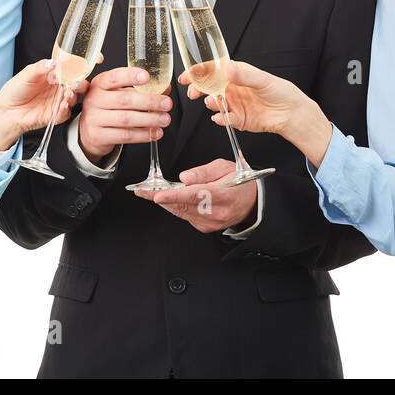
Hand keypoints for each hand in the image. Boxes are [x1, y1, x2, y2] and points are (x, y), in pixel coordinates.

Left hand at [0, 57, 90, 151]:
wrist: (6, 111)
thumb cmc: (15, 90)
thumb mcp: (27, 74)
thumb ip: (41, 68)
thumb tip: (54, 63)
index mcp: (56, 73)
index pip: (75, 66)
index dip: (87, 62)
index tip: (96, 59)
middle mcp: (60, 86)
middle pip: (80, 82)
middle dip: (82, 82)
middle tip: (76, 83)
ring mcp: (59, 100)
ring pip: (76, 97)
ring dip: (74, 95)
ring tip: (67, 94)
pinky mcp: (56, 115)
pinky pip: (66, 112)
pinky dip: (66, 109)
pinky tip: (61, 106)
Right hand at [75, 65, 172, 165]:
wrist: (89, 130)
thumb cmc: (108, 107)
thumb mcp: (119, 93)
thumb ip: (140, 89)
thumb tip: (165, 88)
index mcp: (100, 84)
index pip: (114, 77)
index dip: (130, 76)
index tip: (147, 77)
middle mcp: (94, 99)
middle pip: (124, 99)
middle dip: (149, 101)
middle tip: (166, 103)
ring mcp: (94, 118)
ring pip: (126, 119)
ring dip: (149, 119)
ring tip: (164, 119)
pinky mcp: (98, 136)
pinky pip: (125, 136)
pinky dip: (143, 135)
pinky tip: (154, 132)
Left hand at [135, 158, 257, 232]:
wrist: (253, 203)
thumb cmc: (240, 182)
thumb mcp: (225, 167)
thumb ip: (204, 172)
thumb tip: (185, 177)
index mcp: (222, 194)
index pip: (194, 195)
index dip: (174, 195)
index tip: (157, 195)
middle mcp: (216, 212)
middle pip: (183, 205)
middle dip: (160, 196)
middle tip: (141, 190)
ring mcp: (210, 223)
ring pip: (181, 211)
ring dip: (165, 201)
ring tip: (149, 191)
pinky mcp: (205, 228)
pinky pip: (185, 215)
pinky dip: (176, 206)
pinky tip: (172, 198)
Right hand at [180, 59, 301, 133]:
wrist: (292, 114)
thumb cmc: (281, 92)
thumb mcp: (262, 80)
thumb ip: (244, 75)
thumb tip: (229, 67)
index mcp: (237, 74)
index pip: (213, 71)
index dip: (198, 73)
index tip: (187, 77)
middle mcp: (233, 89)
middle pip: (209, 88)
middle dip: (198, 90)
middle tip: (193, 93)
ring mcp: (235, 104)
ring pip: (215, 103)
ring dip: (210, 103)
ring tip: (211, 102)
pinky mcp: (239, 119)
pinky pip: (225, 119)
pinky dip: (221, 119)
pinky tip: (221, 118)